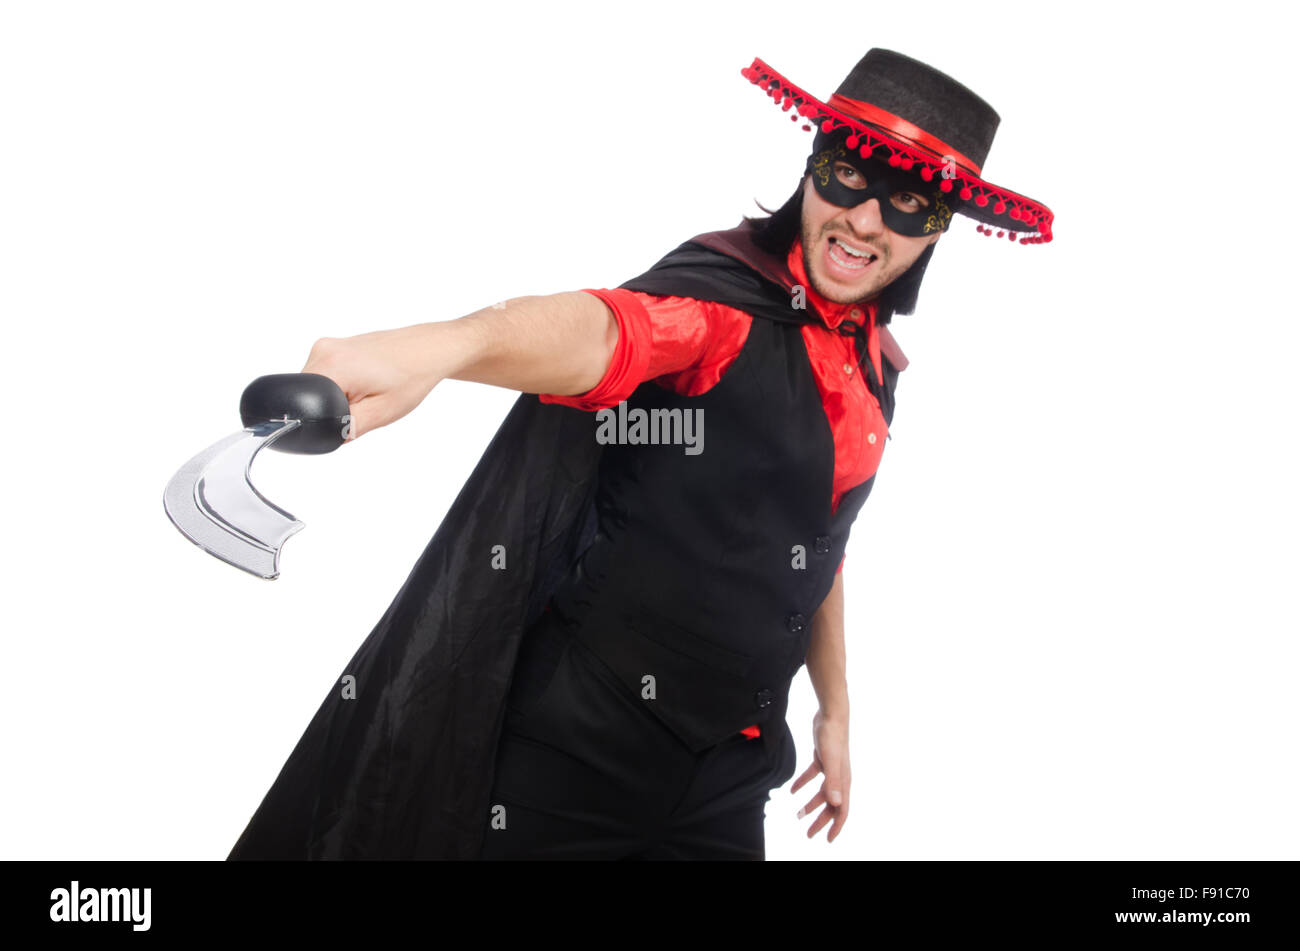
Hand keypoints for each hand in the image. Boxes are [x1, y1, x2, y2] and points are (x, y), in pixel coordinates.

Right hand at [301, 327, 442, 441]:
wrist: (429, 349)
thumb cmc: (412, 376)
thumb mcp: (381, 412)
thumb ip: (348, 428)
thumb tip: (326, 436)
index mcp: (331, 366)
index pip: (305, 404)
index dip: (325, 418)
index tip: (352, 414)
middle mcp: (323, 351)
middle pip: (309, 395)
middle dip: (331, 407)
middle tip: (364, 401)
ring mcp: (327, 345)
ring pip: (317, 385)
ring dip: (338, 395)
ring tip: (368, 388)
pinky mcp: (335, 345)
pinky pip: (327, 373)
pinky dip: (342, 383)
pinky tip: (366, 380)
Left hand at [791, 710, 849, 842]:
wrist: (831, 715)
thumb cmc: (833, 737)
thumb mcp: (831, 762)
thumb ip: (833, 783)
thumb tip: (835, 804)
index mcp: (843, 782)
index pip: (842, 810)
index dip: (836, 826)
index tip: (828, 840)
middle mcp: (839, 778)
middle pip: (831, 805)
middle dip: (820, 821)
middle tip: (808, 833)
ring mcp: (831, 768)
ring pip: (822, 793)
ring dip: (810, 805)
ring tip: (797, 814)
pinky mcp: (823, 759)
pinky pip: (812, 776)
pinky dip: (802, 784)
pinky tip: (792, 790)